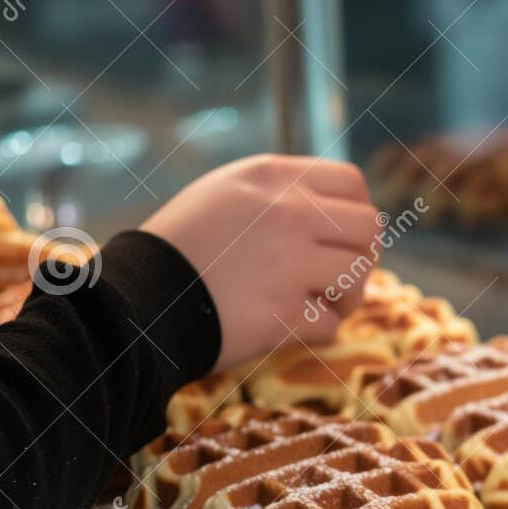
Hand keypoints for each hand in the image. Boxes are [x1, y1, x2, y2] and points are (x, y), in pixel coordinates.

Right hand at [143, 155, 381, 369]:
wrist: (138, 299)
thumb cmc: (179, 248)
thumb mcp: (223, 193)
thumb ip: (278, 193)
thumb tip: (334, 211)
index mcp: (272, 177)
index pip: (351, 184)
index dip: (356, 213)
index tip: (344, 238)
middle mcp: (287, 212)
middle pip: (369, 228)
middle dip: (363, 256)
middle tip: (339, 277)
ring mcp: (289, 263)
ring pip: (358, 277)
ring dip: (346, 298)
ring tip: (321, 304)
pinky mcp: (285, 313)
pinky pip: (331, 325)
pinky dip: (317, 332)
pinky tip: (291, 327)